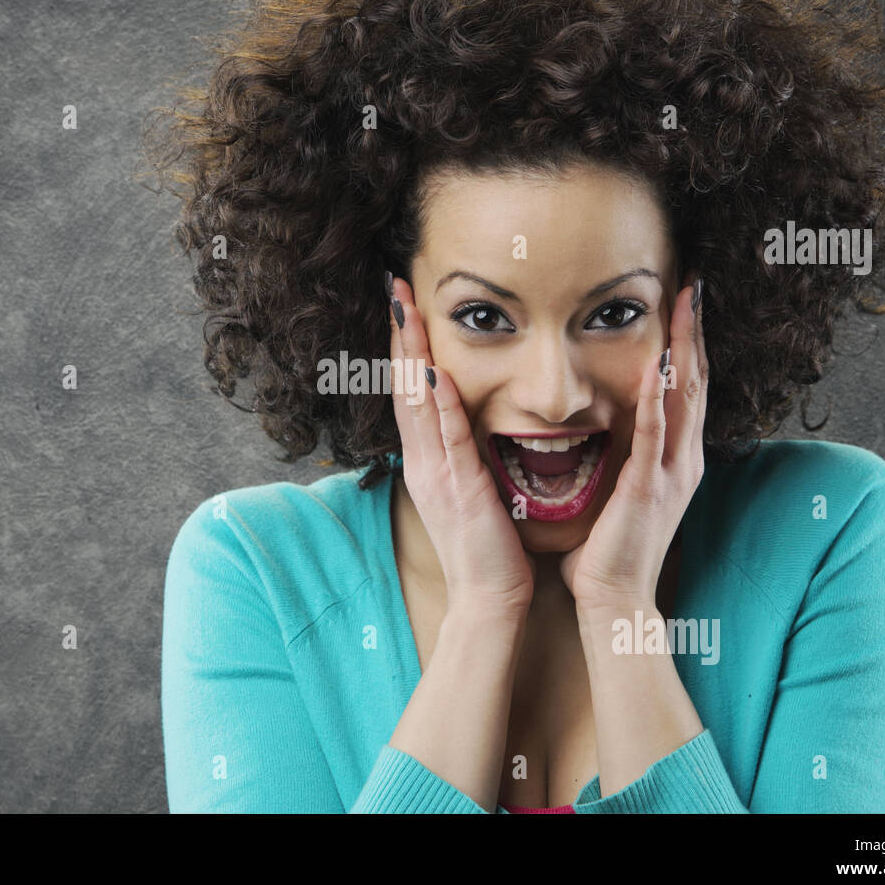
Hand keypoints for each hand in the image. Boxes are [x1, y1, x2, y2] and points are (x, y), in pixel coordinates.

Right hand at [387, 274, 534, 617]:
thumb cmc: (489, 548)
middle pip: (403, 385)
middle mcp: (423, 462)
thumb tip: (468, 422)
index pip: (411, 392)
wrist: (488, 599)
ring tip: (406, 309)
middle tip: (395, 286)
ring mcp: (434, 474)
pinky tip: (434, 370)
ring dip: (410, 352)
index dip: (405, 346)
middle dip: (400, 334)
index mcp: (428, 461)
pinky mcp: (457, 489)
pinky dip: (438, 403)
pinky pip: (445, 438)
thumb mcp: (473, 491)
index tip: (404, 304)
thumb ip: (465, 455)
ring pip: (416, 402)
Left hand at [560, 278, 707, 612]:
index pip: (685, 389)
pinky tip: (657, 366)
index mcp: (674, 459)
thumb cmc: (610, 549)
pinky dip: (656, 399)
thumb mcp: (624, 490)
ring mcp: (670, 473)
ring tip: (686, 305)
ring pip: (683, 397)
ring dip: (684, 348)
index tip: (684, 303)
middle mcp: (682, 460)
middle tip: (695, 285)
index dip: (687, 344)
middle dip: (695, 331)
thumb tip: (609, 424)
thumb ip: (625, 456)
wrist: (615, 599)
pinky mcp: (647, 487)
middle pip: (694, 381)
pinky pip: (654, 435)